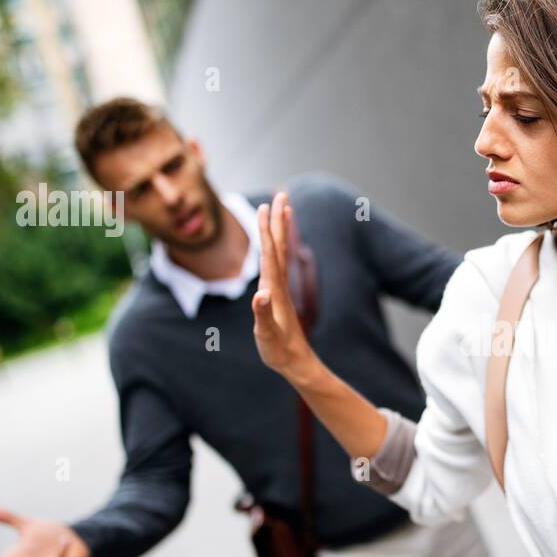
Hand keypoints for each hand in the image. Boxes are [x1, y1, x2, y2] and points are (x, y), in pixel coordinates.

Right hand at [251, 191, 314, 376]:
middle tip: (281, 194)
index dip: (266, 230)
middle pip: (279, 246)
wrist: (296, 362)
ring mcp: (279, 289)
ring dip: (281, 230)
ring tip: (284, 210)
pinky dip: (277, 249)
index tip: (266, 206)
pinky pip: (278, 265)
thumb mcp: (266, 333)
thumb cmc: (279, 350)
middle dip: (278, 220)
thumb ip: (262, 314)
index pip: (269, 253)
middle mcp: (278, 284)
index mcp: (273, 289)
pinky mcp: (278, 296)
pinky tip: (276, 245)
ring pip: (281, 253)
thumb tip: (260, 294)